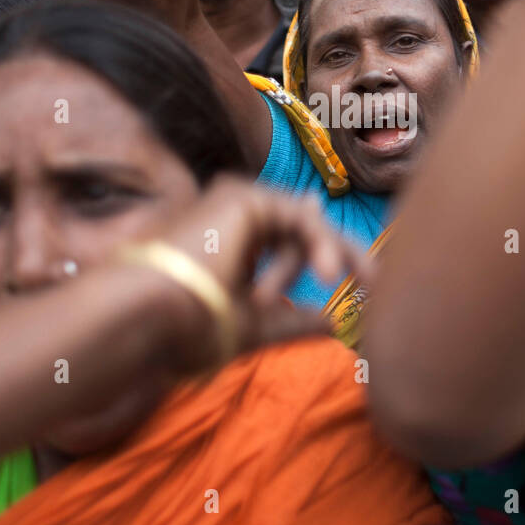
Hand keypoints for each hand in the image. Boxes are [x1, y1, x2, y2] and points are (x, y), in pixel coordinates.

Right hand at [141, 176, 372, 373]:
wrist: (147, 316)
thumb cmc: (187, 326)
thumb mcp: (253, 327)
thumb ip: (294, 320)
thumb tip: (335, 323)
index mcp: (232, 248)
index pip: (292, 246)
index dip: (329, 262)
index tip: (366, 289)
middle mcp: (233, 220)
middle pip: (306, 228)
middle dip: (344, 254)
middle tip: (376, 280)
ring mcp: (236, 204)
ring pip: (306, 221)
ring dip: (329, 253)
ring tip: (334, 282)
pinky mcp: (243, 197)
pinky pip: (299, 215)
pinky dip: (320, 241)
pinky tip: (328, 272)